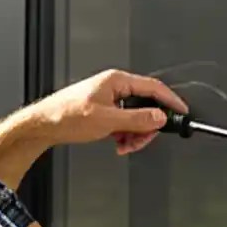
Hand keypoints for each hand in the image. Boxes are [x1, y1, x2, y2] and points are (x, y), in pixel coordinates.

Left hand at [32, 69, 189, 154]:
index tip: (182, 112)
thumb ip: (136, 119)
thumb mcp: (107, 120)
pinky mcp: (105, 111)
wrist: (44, 124)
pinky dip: (125, 135)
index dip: (170, 100)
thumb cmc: (67, 116)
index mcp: (117, 81)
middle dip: (146, 127)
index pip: (153, 88)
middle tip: (141, 140)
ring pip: (135, 117)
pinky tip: (118, 143)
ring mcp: (110, 99)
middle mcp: (115, 87)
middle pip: (146, 105)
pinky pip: (125, 122)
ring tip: (124, 144)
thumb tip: (159, 117)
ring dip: (134, 134)